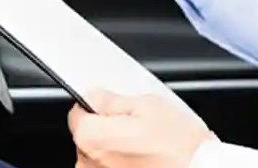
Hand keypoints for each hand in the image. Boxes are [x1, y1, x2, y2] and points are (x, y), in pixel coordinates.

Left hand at [69, 91, 216, 167]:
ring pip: (101, 156)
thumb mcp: (148, 105)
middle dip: (108, 128)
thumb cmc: (179, 146)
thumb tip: (93, 95)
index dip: (98, 104)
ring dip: (116, 149)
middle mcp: (88, 164)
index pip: (78, 112)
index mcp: (91, 138)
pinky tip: (146, 159)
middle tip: (139, 125)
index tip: (115, 106)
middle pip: (89, 136)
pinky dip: (123, 164)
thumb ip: (112, 100)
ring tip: (147, 145)